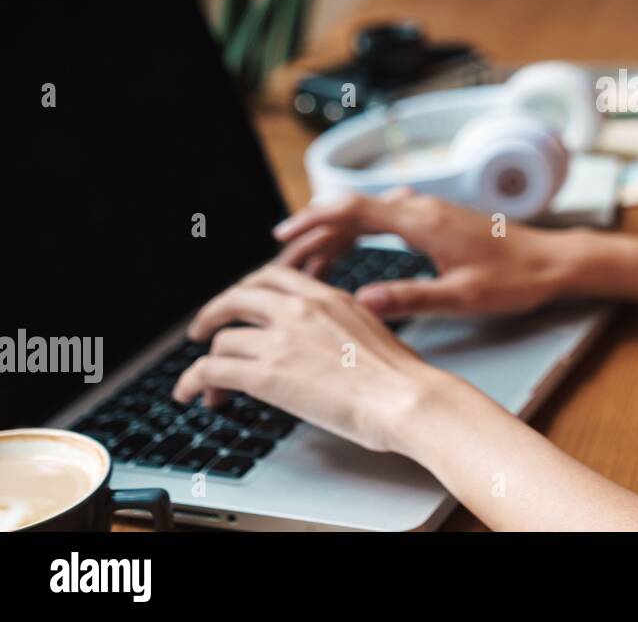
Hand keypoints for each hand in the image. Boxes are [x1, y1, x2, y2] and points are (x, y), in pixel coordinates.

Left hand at [172, 263, 439, 452]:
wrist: (406, 398)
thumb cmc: (401, 377)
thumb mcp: (372, 330)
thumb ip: (341, 324)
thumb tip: (327, 340)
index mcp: (328, 297)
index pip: (273, 277)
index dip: (247, 289)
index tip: (240, 304)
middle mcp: (301, 310)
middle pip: (237, 297)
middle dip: (214, 313)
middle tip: (204, 330)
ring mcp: (282, 340)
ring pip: (223, 340)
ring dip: (207, 362)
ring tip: (207, 384)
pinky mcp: (267, 374)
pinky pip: (211, 370)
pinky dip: (192, 382)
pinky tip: (190, 393)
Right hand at [273, 189, 575, 318]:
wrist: (553, 262)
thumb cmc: (514, 280)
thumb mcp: (462, 297)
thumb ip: (411, 297)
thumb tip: (363, 303)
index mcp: (421, 221)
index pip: (352, 210)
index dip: (312, 221)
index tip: (281, 236)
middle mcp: (421, 209)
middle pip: (352, 212)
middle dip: (314, 235)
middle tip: (284, 265)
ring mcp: (429, 212)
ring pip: (367, 217)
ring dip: (334, 238)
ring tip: (308, 268)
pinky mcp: (437, 221)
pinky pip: (385, 221)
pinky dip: (358, 236)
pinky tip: (348, 256)